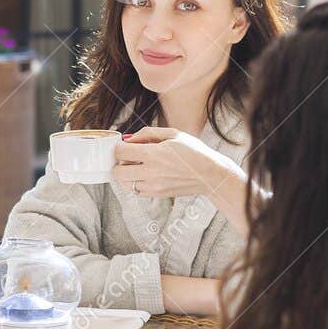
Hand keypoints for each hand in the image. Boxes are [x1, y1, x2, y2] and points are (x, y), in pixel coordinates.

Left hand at [113, 127, 244, 200]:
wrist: (210, 174)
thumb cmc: (193, 151)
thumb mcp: (173, 134)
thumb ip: (147, 133)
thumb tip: (128, 139)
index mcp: (154, 154)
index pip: (121, 152)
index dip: (119, 147)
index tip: (125, 145)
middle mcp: (152, 172)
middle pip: (117, 172)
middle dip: (119, 163)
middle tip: (129, 158)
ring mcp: (154, 186)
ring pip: (125, 183)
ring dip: (126, 175)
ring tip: (138, 167)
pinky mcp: (158, 195)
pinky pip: (135, 191)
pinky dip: (135, 184)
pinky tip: (145, 175)